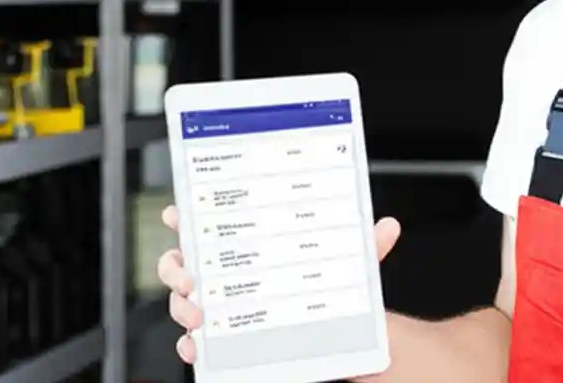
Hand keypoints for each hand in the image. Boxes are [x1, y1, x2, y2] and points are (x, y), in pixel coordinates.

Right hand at [157, 204, 402, 364]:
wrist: (335, 341)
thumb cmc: (328, 292)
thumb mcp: (346, 267)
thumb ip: (364, 246)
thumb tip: (386, 227)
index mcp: (247, 245)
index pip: (207, 223)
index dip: (185, 216)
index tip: (178, 214)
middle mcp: (225, 275)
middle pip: (181, 263)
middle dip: (176, 269)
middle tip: (191, 278)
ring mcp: (219, 308)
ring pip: (182, 302)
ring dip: (181, 308)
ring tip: (199, 316)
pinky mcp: (222, 341)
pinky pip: (193, 343)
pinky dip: (190, 346)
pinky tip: (197, 347)